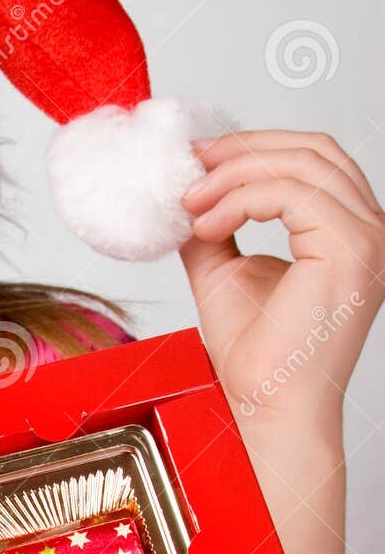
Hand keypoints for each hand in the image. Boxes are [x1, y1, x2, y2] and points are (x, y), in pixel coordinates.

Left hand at [179, 130, 383, 429]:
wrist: (266, 405)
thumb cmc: (255, 356)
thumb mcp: (223, 269)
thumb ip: (215, 224)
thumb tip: (187, 187)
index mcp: (348, 232)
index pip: (313, 161)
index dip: (255, 147)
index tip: (200, 159)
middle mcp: (369, 231)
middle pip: (314, 150)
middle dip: (244, 148)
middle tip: (192, 164)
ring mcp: (366, 239)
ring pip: (301, 165)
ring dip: (234, 175)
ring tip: (190, 204)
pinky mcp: (349, 250)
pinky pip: (290, 193)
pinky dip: (239, 199)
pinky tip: (206, 225)